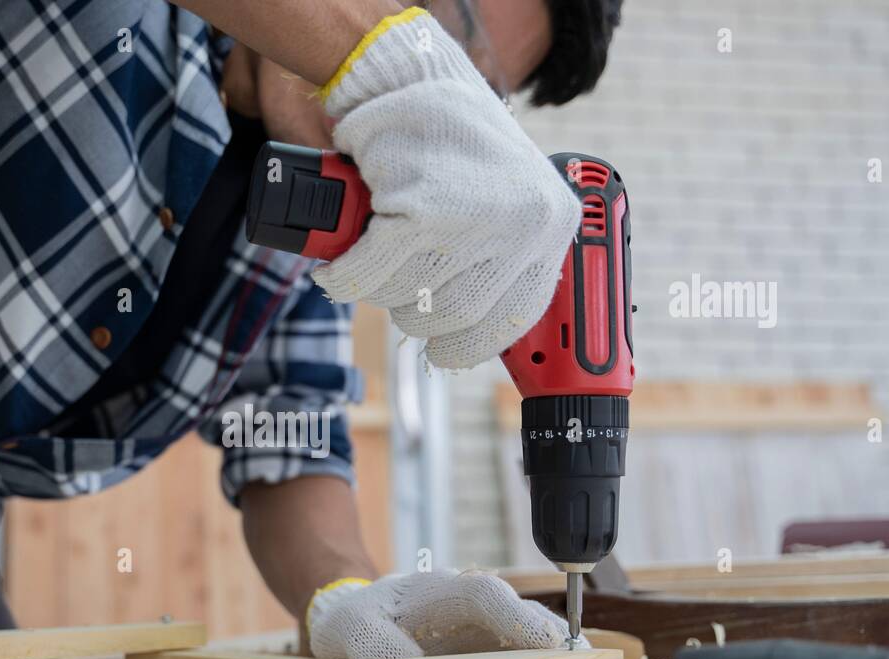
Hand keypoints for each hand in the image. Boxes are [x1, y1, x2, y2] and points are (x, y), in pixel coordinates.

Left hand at [306, 569, 582, 658]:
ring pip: (521, 630)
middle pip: (513, 609)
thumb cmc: (354, 624)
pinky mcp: (481, 646)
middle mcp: (465, 602)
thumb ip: (377, 646)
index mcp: (435, 591)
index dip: (516, 616)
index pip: (482, 595)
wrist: (350, 620)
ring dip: (547, 652)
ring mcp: (477, 623)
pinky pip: (513, 652)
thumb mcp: (351, 633)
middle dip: (545, 634)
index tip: (546, 640)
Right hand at [312, 9, 580, 369]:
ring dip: (376, 292)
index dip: (471, 342)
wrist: (406, 77)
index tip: (445, 350)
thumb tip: (472, 332)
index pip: (515, 318)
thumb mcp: (500, 199)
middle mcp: (525, 224)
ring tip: (368, 264)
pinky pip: (372, 275)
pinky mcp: (424, 210)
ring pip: (411, 300)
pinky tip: (337, 268)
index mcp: (550, 225)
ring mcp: (476, 218)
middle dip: (415, 315)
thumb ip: (500, 257)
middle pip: (457, 317)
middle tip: (396, 291)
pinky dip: (345, 277)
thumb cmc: (447, 142)